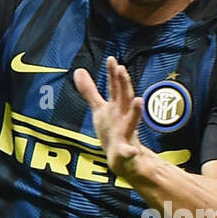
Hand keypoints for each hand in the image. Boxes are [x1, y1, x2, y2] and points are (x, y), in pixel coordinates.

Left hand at [74, 56, 144, 178]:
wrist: (123, 158)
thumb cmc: (112, 130)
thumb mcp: (100, 109)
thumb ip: (90, 91)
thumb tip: (78, 70)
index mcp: (117, 107)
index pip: (115, 87)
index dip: (113, 74)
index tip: (111, 59)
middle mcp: (123, 116)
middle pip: (124, 98)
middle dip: (124, 84)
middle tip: (122, 69)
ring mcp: (126, 133)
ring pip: (132, 121)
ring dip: (135, 111)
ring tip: (138, 100)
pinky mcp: (124, 151)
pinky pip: (128, 152)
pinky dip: (130, 152)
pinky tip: (132, 152)